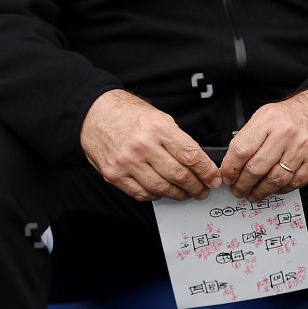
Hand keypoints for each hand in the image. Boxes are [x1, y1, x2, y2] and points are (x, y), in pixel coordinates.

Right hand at [81, 89, 221, 201]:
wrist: (93, 114)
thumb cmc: (126, 113)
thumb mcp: (158, 116)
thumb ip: (176, 138)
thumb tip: (198, 161)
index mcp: (157, 127)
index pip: (191, 155)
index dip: (207, 171)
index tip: (213, 178)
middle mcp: (142, 145)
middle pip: (179, 175)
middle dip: (196, 186)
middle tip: (203, 190)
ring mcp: (127, 162)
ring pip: (162, 187)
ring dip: (179, 194)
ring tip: (186, 193)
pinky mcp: (114, 174)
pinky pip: (141, 193)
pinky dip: (156, 195)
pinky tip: (163, 191)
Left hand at [220, 87, 307, 200]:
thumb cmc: (295, 115)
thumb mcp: (268, 115)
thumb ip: (250, 137)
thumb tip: (232, 164)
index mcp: (270, 119)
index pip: (241, 149)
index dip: (230, 168)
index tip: (227, 177)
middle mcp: (287, 132)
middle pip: (256, 168)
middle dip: (243, 185)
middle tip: (238, 190)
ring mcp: (304, 148)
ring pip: (274, 180)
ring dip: (260, 191)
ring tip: (254, 193)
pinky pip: (293, 183)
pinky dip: (280, 189)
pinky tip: (274, 188)